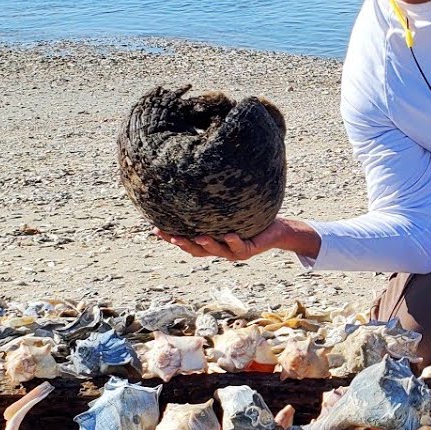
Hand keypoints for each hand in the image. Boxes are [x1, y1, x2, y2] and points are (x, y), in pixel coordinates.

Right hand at [153, 218, 320, 261]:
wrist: (275, 229)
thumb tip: (196, 178)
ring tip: (197, 237)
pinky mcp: (248, 250)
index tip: (155, 229)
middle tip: (170, 235)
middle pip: (196, 250)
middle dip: (182, 243)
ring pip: (216, 251)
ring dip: (206, 244)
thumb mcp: (227, 210)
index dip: (170, 237)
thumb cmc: (249, 217)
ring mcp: (233, 251)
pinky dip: (234, 241)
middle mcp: (219, 248)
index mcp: (211, 240)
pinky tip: (229, 234)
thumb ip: (212, 204)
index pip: (186, 240)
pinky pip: (240, 247)